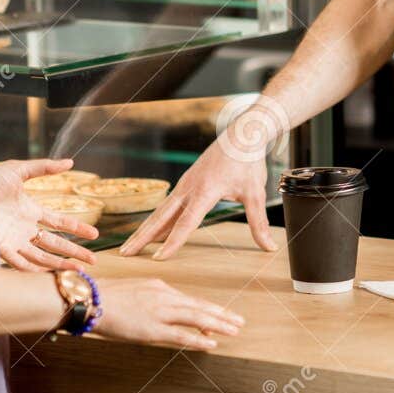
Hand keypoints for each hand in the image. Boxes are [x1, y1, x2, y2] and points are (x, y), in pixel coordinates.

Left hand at [0, 158, 97, 272]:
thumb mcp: (18, 170)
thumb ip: (45, 167)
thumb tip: (70, 162)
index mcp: (30, 210)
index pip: (59, 223)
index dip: (77, 229)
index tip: (95, 235)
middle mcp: (24, 228)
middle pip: (54, 244)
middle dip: (74, 253)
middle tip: (94, 262)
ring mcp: (12, 239)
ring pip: (41, 256)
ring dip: (59, 264)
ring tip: (77, 271)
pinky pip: (19, 262)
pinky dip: (34, 270)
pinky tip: (49, 275)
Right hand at [94, 277, 244, 349]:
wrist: (88, 299)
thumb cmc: (103, 298)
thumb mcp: (132, 291)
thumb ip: (148, 299)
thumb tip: (156, 311)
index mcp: (158, 287)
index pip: (188, 300)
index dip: (206, 309)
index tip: (221, 315)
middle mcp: (163, 296)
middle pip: (199, 306)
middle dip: (221, 314)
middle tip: (239, 321)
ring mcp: (159, 311)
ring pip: (196, 317)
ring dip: (218, 324)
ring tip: (235, 330)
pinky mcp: (152, 327)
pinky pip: (181, 334)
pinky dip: (198, 338)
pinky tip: (212, 343)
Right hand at [120, 133, 277, 258]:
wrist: (242, 134)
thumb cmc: (248, 162)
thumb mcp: (256, 194)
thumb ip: (259, 223)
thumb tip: (269, 247)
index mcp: (205, 191)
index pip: (185, 222)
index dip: (172, 242)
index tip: (158, 258)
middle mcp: (189, 188)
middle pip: (161, 217)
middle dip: (142, 237)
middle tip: (125, 254)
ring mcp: (186, 184)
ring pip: (161, 210)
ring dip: (145, 228)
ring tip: (130, 246)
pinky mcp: (187, 182)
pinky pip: (168, 204)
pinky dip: (157, 219)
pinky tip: (152, 231)